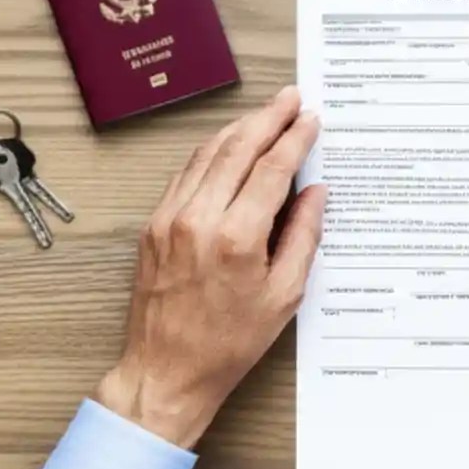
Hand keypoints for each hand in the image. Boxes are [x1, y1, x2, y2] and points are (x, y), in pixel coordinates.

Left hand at [94, 86, 326, 447]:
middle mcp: (199, 218)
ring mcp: (170, 218)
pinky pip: (185, 174)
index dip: (295, 138)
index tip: (311, 119)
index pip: (272, 168)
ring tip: (264, 113)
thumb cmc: (228, 343)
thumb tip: (315, 193)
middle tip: (291, 97)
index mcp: (237, 237)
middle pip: (237, 147)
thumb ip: (303, 237)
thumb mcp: (284, 295)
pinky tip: (228, 145)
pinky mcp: (153, 225)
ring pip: (207, 153)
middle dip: (268, 117)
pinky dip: (211, 152)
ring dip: (238, 128)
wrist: (166, 371)